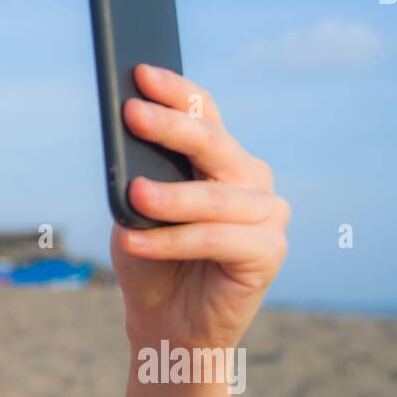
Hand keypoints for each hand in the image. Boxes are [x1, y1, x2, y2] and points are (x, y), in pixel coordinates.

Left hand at [111, 64, 289, 350]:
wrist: (166, 323)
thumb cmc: (150, 260)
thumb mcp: (134, 210)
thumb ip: (139, 177)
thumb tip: (128, 150)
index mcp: (222, 158)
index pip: (204, 113)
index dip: (175, 91)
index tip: (139, 73)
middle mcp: (251, 179)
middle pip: (213, 144)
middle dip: (170, 126)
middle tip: (131, 113)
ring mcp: (267, 214)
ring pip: (214, 197)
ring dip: (170, 197)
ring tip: (133, 196)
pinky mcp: (268, 253)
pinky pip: (215, 239)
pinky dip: (171, 240)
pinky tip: (134, 242)